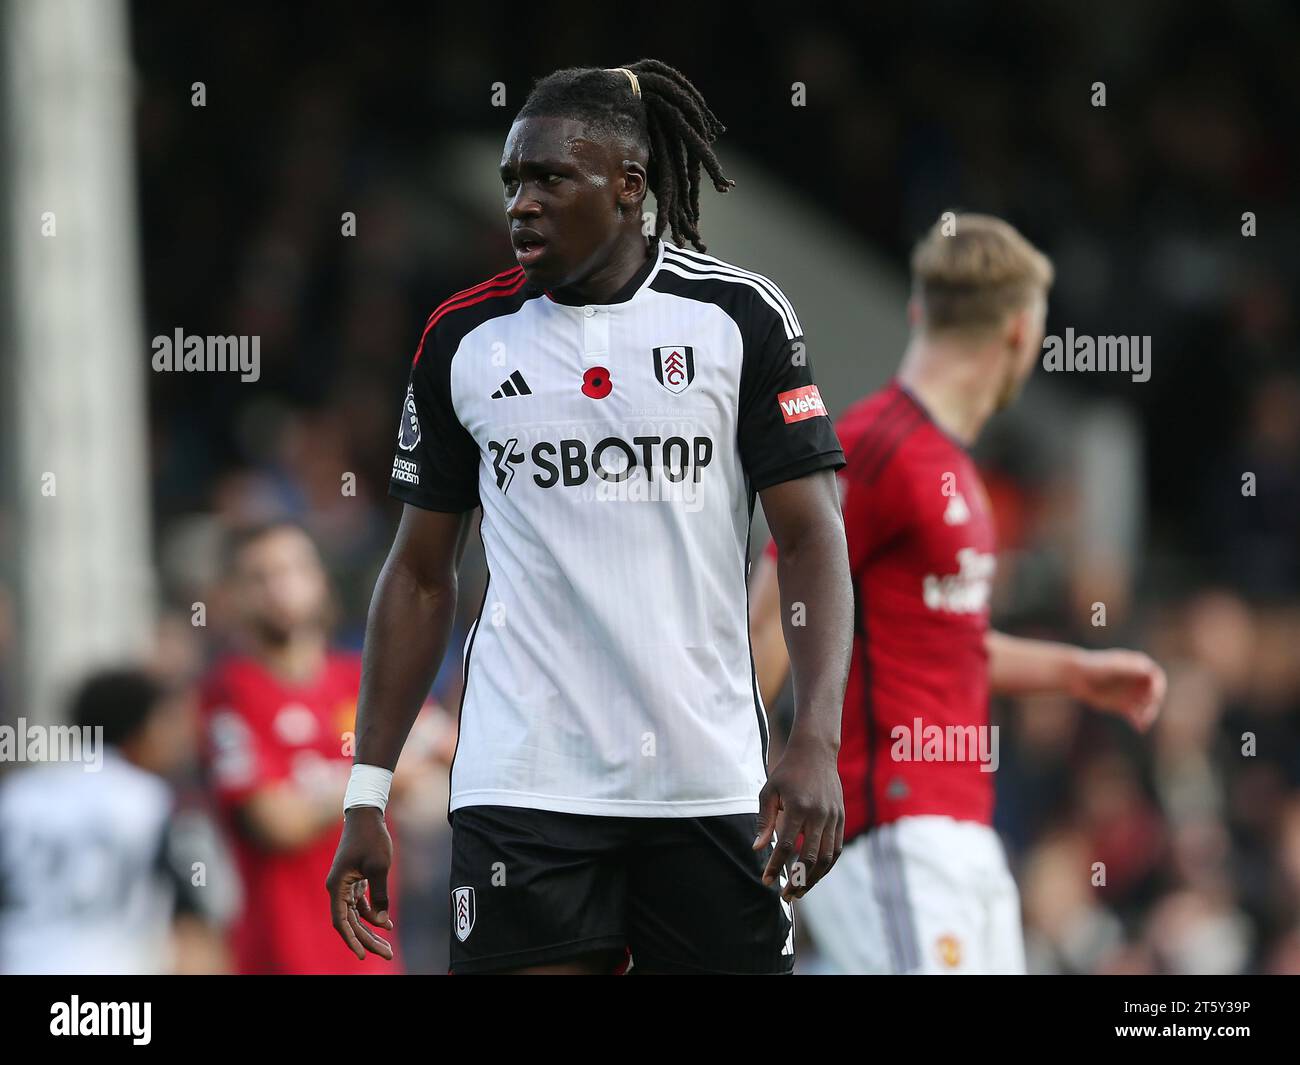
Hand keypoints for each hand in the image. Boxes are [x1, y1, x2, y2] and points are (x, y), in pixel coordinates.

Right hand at [325, 807, 394, 960]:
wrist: (366, 814)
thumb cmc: (371, 838)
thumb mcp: (379, 867)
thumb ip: (380, 896)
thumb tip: (382, 922)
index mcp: (337, 886)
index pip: (341, 922)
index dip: (352, 940)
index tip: (363, 956)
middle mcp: (337, 888)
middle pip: (351, 922)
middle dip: (368, 940)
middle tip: (387, 954)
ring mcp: (345, 885)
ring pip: (357, 915)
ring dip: (371, 930)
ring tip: (388, 947)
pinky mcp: (354, 880)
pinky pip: (361, 904)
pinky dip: (373, 914)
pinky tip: (387, 924)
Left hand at [753, 734, 843, 900]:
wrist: (815, 752)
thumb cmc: (787, 772)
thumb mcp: (769, 792)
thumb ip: (764, 821)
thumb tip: (758, 849)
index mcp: (798, 807)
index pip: (787, 846)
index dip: (776, 867)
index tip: (767, 881)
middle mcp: (818, 814)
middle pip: (809, 858)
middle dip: (797, 880)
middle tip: (786, 896)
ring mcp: (833, 817)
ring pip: (826, 858)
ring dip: (814, 879)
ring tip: (800, 891)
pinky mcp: (841, 818)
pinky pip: (836, 849)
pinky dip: (827, 866)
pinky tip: (815, 875)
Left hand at [1068, 649, 1166, 731]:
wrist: (1076, 676)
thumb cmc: (1095, 668)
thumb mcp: (1114, 666)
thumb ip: (1130, 667)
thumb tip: (1147, 669)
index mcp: (1138, 666)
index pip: (1157, 678)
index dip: (1158, 689)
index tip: (1153, 698)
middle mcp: (1138, 681)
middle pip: (1153, 695)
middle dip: (1152, 705)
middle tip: (1147, 715)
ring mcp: (1131, 694)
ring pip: (1146, 707)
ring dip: (1147, 715)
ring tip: (1142, 724)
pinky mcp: (1123, 706)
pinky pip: (1135, 715)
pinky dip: (1139, 721)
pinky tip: (1138, 727)